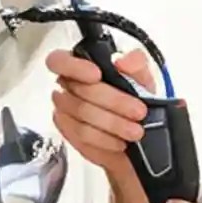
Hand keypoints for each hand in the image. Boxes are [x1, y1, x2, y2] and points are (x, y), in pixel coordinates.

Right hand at [47, 47, 154, 174]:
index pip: (59, 61)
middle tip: (138, 111)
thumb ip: (135, 62)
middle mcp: (68, 87)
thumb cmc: (136, 97)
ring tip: (135, 130)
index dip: (75, 67)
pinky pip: (82, 137)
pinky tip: (120, 141)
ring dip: (113, 123)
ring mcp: (65, 111)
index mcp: (80, 65)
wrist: (139, 129)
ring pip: (82, 115)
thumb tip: (121, 61)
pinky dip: (105, 139)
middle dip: (114, 101)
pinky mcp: (69, 134)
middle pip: (79, 91)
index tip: (97, 75)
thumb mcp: (142, 75)